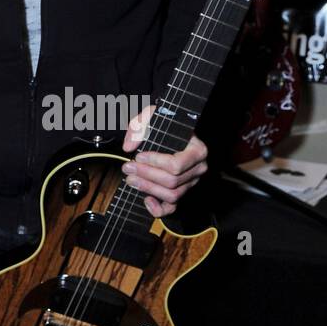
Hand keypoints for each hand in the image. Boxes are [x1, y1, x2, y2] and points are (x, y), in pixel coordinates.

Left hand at [120, 103, 207, 217]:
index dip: (155, 163)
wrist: (172, 131)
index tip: (139, 157)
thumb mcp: (152, 117)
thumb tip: (129, 147)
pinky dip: (158, 209)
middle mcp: (198, 169)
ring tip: (131, 179)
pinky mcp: (181, 192)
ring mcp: (191, 182)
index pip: (177, 164)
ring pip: (171, 195)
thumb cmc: (165, 124)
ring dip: (148, 188)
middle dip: (146, 176)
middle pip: (172, 181)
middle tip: (128, 167)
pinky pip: (172, 208)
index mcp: (198, 150)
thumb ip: (139, 127)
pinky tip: (146, 200)